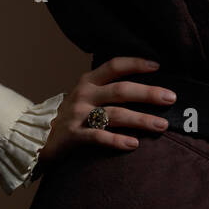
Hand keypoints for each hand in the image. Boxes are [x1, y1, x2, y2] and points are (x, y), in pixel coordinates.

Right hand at [32, 56, 175, 173]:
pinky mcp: (73, 136)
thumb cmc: (72, 116)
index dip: (136, 63)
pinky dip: (117, 140)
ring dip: (141, 120)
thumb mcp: (86, 96)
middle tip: (171, 98)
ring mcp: (78, 115)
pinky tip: (134, 144)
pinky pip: (98, 137)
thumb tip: (145, 88)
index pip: (115, 66)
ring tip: (161, 126)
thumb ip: (108, 90)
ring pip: (115, 114)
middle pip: (121, 90)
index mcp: (88, 81)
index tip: (158, 66)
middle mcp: (83, 94)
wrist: (38, 137)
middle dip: (148, 93)